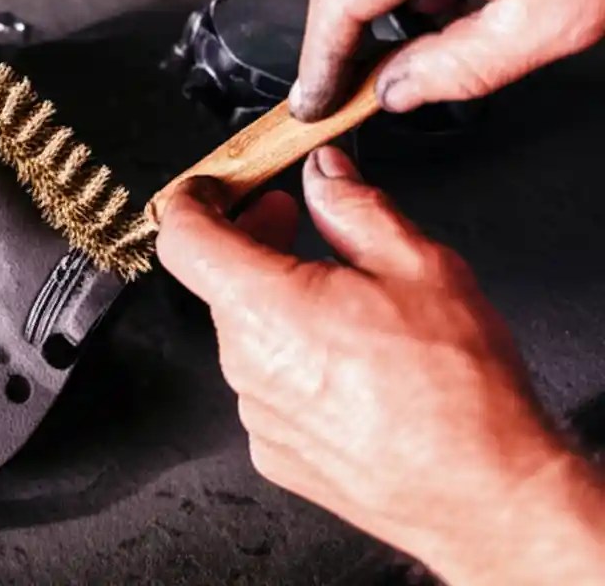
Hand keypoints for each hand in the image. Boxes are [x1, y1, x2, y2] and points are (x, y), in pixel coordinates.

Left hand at [157, 146, 604, 583]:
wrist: (485, 492)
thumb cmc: (457, 390)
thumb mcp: (418, 265)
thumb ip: (354, 208)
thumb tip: (324, 177)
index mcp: (265, 305)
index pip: (185, 239)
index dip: (195, 200)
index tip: (215, 188)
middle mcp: (245, 363)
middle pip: (221, 285)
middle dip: (254, 245)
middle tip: (293, 221)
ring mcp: (257, 415)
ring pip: (249, 339)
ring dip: (280, 309)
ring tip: (346, 303)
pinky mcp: (275, 453)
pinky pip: (269, 391)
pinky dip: (296, 367)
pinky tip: (351, 366)